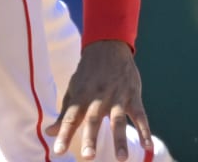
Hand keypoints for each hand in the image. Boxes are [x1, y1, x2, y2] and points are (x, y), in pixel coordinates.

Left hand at [44, 40, 151, 160]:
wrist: (108, 45)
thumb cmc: (88, 73)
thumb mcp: (73, 89)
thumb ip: (65, 113)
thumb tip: (49, 132)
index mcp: (81, 95)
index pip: (71, 117)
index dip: (64, 134)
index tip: (58, 151)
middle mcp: (99, 97)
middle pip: (94, 119)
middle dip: (91, 138)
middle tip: (88, 157)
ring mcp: (118, 97)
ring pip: (119, 120)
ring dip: (120, 140)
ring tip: (121, 158)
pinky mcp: (133, 96)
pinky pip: (140, 116)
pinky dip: (145, 131)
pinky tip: (148, 147)